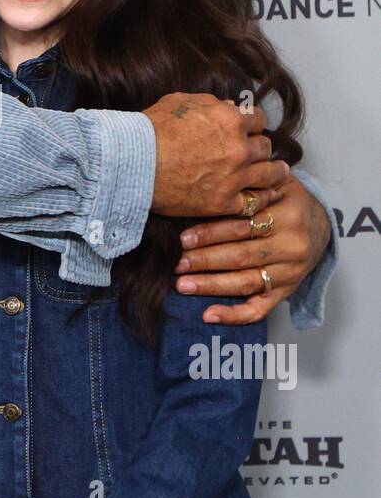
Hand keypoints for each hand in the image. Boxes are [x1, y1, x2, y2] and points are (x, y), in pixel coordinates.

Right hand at [144, 93, 288, 217]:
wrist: (133, 162)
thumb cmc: (151, 130)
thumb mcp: (180, 102)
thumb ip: (209, 103)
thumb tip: (227, 105)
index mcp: (230, 119)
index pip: (258, 120)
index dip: (254, 125)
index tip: (251, 131)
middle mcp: (239, 148)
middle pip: (265, 147)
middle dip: (261, 149)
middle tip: (260, 154)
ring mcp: (234, 177)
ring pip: (269, 175)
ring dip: (275, 173)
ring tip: (279, 174)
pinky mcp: (223, 202)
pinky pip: (253, 203)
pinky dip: (260, 199)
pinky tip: (264, 197)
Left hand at [174, 175, 332, 323]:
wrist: (321, 226)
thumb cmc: (289, 201)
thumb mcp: (279, 183)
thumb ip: (253, 183)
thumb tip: (213, 182)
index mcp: (288, 216)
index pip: (243, 227)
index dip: (211, 233)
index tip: (183, 238)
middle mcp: (291, 247)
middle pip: (241, 256)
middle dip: (205, 260)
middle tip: (177, 262)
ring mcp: (290, 273)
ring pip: (246, 282)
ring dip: (211, 285)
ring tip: (182, 285)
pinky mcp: (286, 292)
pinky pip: (260, 309)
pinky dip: (234, 315)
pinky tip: (208, 314)